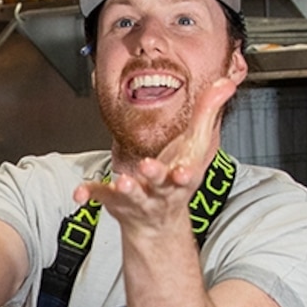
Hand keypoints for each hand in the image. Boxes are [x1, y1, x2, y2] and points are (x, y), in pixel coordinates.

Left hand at [84, 58, 247, 233]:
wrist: (159, 223)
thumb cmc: (177, 178)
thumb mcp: (196, 147)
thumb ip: (208, 112)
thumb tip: (226, 82)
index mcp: (182, 176)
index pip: (187, 174)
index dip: (186, 173)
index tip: (184, 172)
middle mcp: (161, 189)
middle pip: (160, 183)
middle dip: (155, 175)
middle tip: (148, 166)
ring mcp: (138, 196)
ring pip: (133, 193)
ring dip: (128, 187)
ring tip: (122, 181)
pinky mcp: (116, 200)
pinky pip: (102, 196)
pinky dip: (91, 194)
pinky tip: (80, 194)